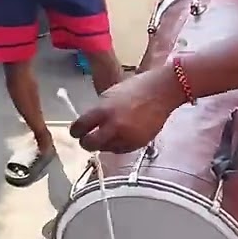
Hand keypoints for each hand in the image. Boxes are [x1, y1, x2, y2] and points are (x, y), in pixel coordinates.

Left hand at [69, 65, 185, 152]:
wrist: (161, 92)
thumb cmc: (135, 88)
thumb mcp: (110, 95)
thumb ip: (98, 111)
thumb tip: (88, 124)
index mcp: (103, 110)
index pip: (80, 127)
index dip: (75, 131)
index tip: (76, 131)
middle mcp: (113, 126)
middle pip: (89, 144)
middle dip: (86, 142)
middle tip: (87, 139)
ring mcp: (126, 137)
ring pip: (105, 149)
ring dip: (103, 144)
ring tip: (108, 134)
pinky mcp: (137, 144)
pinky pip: (120, 150)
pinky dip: (117, 145)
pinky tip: (120, 136)